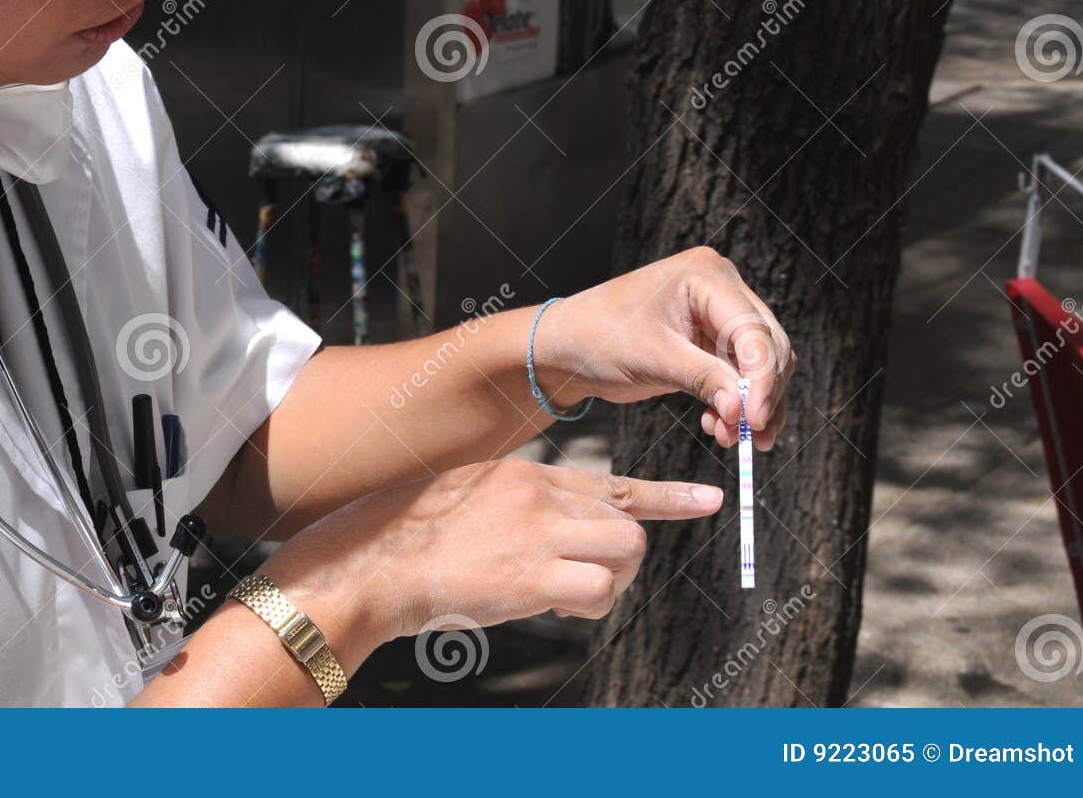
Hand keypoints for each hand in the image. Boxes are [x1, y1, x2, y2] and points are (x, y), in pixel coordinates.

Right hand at [263, 458, 723, 654]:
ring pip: (623, 553)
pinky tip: (550, 605)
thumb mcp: (474, 499)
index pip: (611, 483)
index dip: (663, 498)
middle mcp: (539, 494)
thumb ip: (524, 504)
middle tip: (587, 580)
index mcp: (526, 475)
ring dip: (606, 584)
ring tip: (564, 593)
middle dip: (621, 560)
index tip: (704, 502)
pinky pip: (598, 592)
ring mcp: (537, 531)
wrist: (377, 563)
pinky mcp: (532, 574)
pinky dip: (587, 607)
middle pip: (627, 524)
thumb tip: (566, 531)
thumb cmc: (417, 541)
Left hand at [535, 246, 794, 448]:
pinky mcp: (710, 341)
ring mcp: (717, 314)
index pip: (754, 329)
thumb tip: (746, 411)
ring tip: (728, 439)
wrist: (567, 347)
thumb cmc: (599, 338)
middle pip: (767, 345)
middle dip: (762, 395)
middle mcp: (720, 288)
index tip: (755, 420)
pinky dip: (734, 403)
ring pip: (759, 364)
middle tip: (752, 439)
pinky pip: (739, 375)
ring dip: (750, 405)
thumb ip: (704, 379)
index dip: (763, 378)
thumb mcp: (653, 358)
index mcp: (706, 276)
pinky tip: (715, 426)